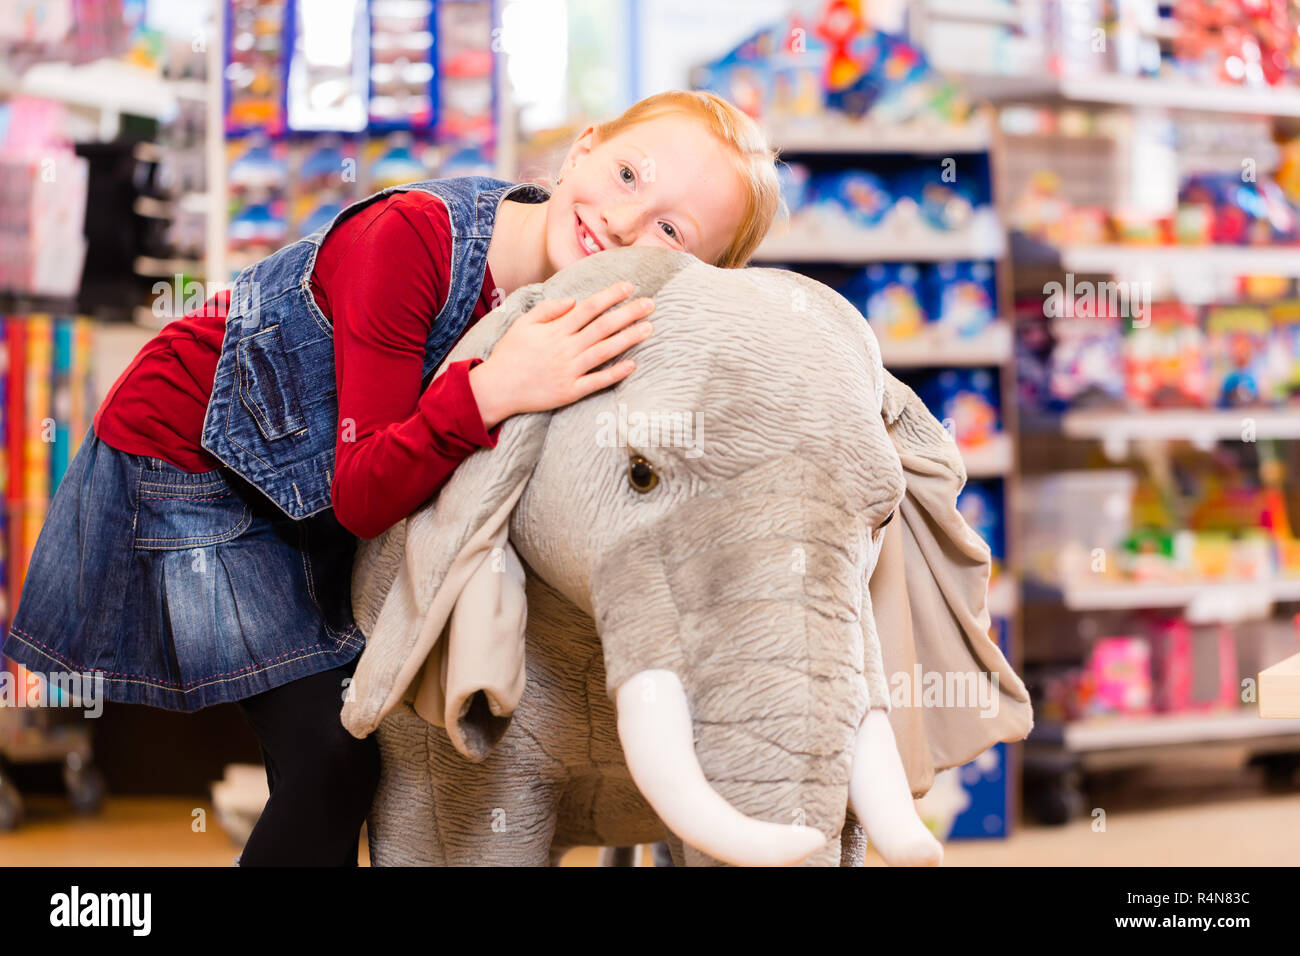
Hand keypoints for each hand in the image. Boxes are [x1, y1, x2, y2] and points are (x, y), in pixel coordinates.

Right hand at [468, 280, 654, 429]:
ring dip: (629, 339)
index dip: (611, 296)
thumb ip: (548, 309)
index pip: (589, 308)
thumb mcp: (523, 324)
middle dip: (628, 313)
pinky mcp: (570, 392)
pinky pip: (597, 381)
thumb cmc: (510, 354)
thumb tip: (574, 300)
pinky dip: (615, 373)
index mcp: (555, 330)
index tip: (629, 286)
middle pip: (603, 327)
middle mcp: (565, 349)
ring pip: (605, 351)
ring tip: (649, 328)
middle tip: (651, 304)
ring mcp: (569, 371)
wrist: (496, 389)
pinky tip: (632, 364)